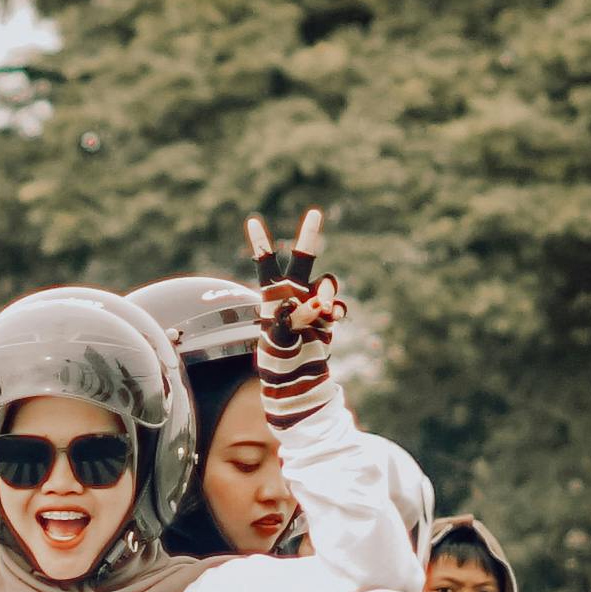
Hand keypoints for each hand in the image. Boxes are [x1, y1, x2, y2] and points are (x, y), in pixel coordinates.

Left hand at [244, 208, 341, 414]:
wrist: (296, 378)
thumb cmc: (278, 360)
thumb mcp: (280, 341)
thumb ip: (297, 320)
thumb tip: (317, 304)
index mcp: (272, 296)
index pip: (265, 264)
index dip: (260, 244)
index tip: (252, 221)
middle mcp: (293, 294)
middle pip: (303, 259)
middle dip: (309, 236)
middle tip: (315, 213)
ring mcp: (312, 303)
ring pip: (326, 284)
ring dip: (328, 292)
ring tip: (324, 311)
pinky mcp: (327, 316)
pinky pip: (337, 304)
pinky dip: (338, 308)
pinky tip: (334, 317)